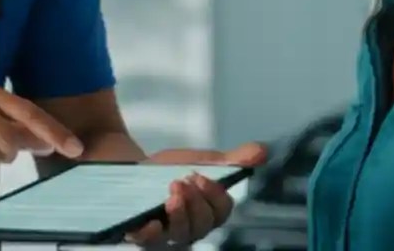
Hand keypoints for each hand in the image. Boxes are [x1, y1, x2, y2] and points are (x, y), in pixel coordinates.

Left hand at [125, 144, 268, 246]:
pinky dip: (151, 233)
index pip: (222, 212)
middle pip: (203, 225)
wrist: (130, 164)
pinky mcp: (139, 232)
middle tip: (184, 179)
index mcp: (207, 212)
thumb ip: (231, 160)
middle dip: (197, 202)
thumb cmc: (169, 169)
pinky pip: (148, 241)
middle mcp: (190, 228)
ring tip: (172, 189)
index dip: (215, 196)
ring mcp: (165, 233)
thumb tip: (263, 150)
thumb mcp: (201, 160)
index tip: (201, 176)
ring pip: (180, 235)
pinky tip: (152, 221)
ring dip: (180, 213)